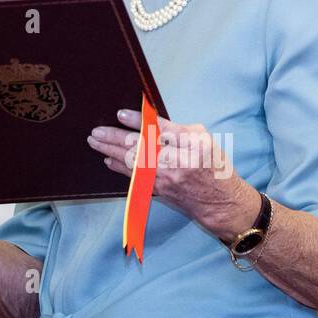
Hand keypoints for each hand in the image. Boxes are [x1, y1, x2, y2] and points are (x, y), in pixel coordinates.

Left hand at [86, 108, 240, 227]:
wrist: (221, 202)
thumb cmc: (214, 166)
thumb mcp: (204, 140)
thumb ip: (178, 129)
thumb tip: (149, 118)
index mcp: (194, 145)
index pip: (161, 130)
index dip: (138, 121)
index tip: (120, 114)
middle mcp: (179, 163)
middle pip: (141, 147)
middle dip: (115, 138)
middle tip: (97, 131)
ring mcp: (168, 179)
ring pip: (133, 162)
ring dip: (111, 151)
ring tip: (95, 141)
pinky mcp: (160, 190)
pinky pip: (134, 176)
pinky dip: (119, 167)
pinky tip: (108, 158)